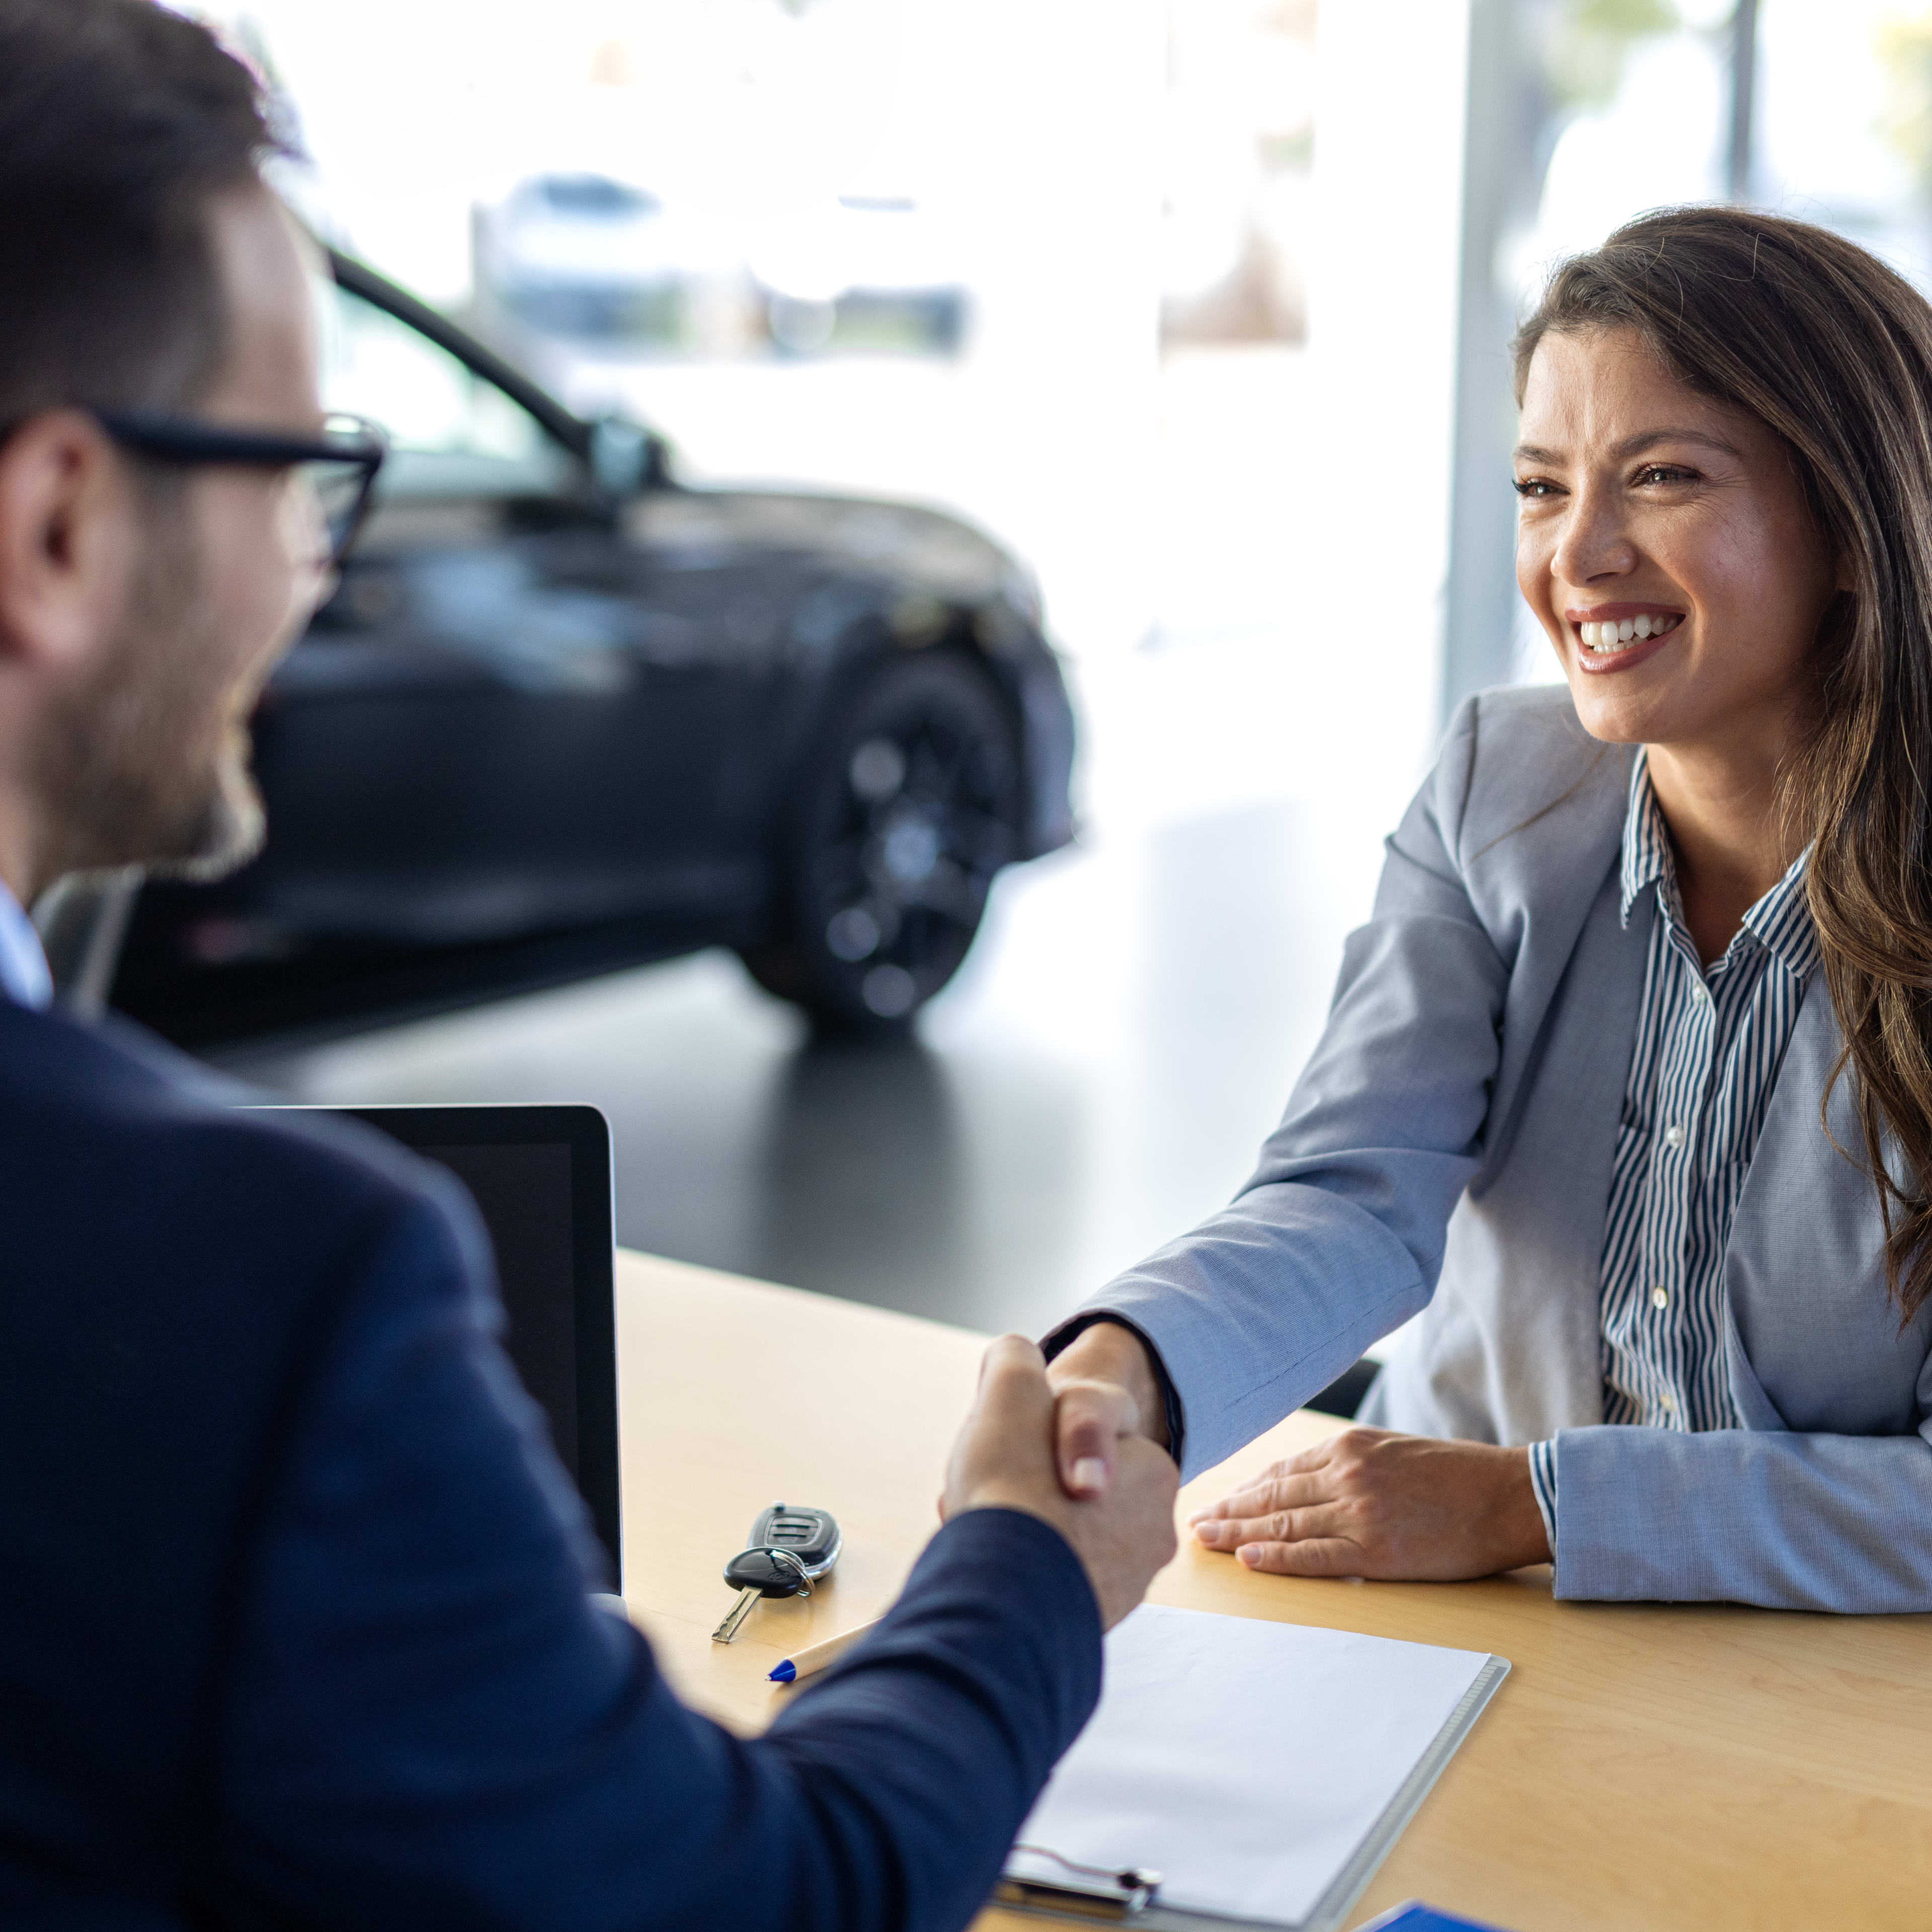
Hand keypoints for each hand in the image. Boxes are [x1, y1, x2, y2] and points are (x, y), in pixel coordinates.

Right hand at [945, 1335, 1178, 1627]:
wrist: (1000, 1598)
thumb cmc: (1014, 1485)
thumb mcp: (1012, 1388)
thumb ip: (1016, 1360)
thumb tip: (1014, 1359)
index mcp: (1154, 1469)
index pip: (1088, 1440)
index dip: (1035, 1438)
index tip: (1010, 1450)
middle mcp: (1155, 1530)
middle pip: (1078, 1496)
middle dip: (1034, 1492)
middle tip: (991, 1493)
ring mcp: (1129, 1583)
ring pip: (1065, 1544)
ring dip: (1027, 1535)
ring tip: (986, 1533)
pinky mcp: (1097, 1622)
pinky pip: (1057, 1587)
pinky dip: (1027, 1577)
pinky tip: (995, 1571)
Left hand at [1188, 1427, 1548, 1580]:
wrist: (1509, 1496)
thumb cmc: (1458, 1475)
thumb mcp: (1395, 1451)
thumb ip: (1352, 1463)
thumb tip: (1309, 1480)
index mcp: (1350, 1447)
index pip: (1282, 1471)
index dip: (1246, 1488)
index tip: (1219, 1500)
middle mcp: (1347, 1474)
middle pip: (1273, 1496)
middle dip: (1230, 1510)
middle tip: (1195, 1522)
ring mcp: (1359, 1513)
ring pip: (1283, 1523)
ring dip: (1238, 1533)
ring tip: (1206, 1540)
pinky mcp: (1376, 1551)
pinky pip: (1314, 1555)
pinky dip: (1276, 1557)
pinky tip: (1247, 1558)